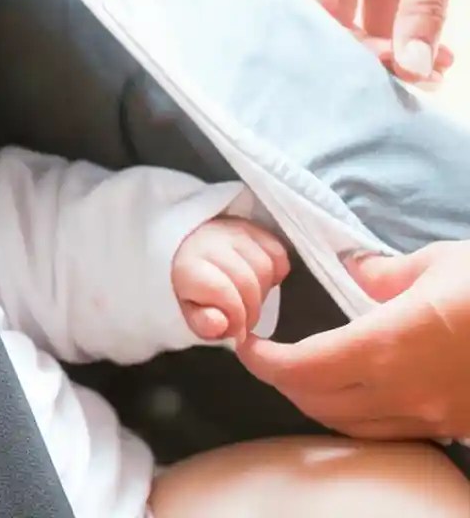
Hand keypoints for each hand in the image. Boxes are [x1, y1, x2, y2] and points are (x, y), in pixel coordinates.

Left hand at [172, 218, 290, 342]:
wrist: (186, 254)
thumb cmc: (190, 291)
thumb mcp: (189, 313)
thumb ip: (203, 322)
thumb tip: (220, 325)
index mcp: (187, 264)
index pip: (222, 292)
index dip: (234, 317)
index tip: (233, 331)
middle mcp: (209, 241)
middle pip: (248, 283)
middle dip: (249, 311)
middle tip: (242, 321)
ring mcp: (233, 230)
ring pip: (266, 268)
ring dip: (262, 292)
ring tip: (247, 301)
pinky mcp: (254, 226)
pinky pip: (278, 253)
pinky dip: (275, 272)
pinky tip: (259, 281)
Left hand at [238, 241, 469, 439]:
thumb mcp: (441, 263)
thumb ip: (384, 271)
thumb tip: (353, 268)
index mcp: (387, 345)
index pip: (300, 368)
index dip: (262, 361)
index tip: (247, 344)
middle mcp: (400, 391)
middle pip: (314, 401)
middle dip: (281, 380)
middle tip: (269, 355)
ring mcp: (428, 416)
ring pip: (347, 424)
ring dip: (315, 401)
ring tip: (303, 372)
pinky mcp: (451, 427)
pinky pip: (384, 433)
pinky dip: (355, 416)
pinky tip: (354, 393)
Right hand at [300, 0, 469, 83]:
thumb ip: (423, 11)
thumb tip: (415, 69)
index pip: (316, 10)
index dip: (344, 45)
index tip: (386, 69)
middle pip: (337, 19)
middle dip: (375, 53)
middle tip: (414, 78)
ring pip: (366, 18)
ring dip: (399, 46)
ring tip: (434, 69)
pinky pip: (389, 7)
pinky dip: (411, 29)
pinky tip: (436, 51)